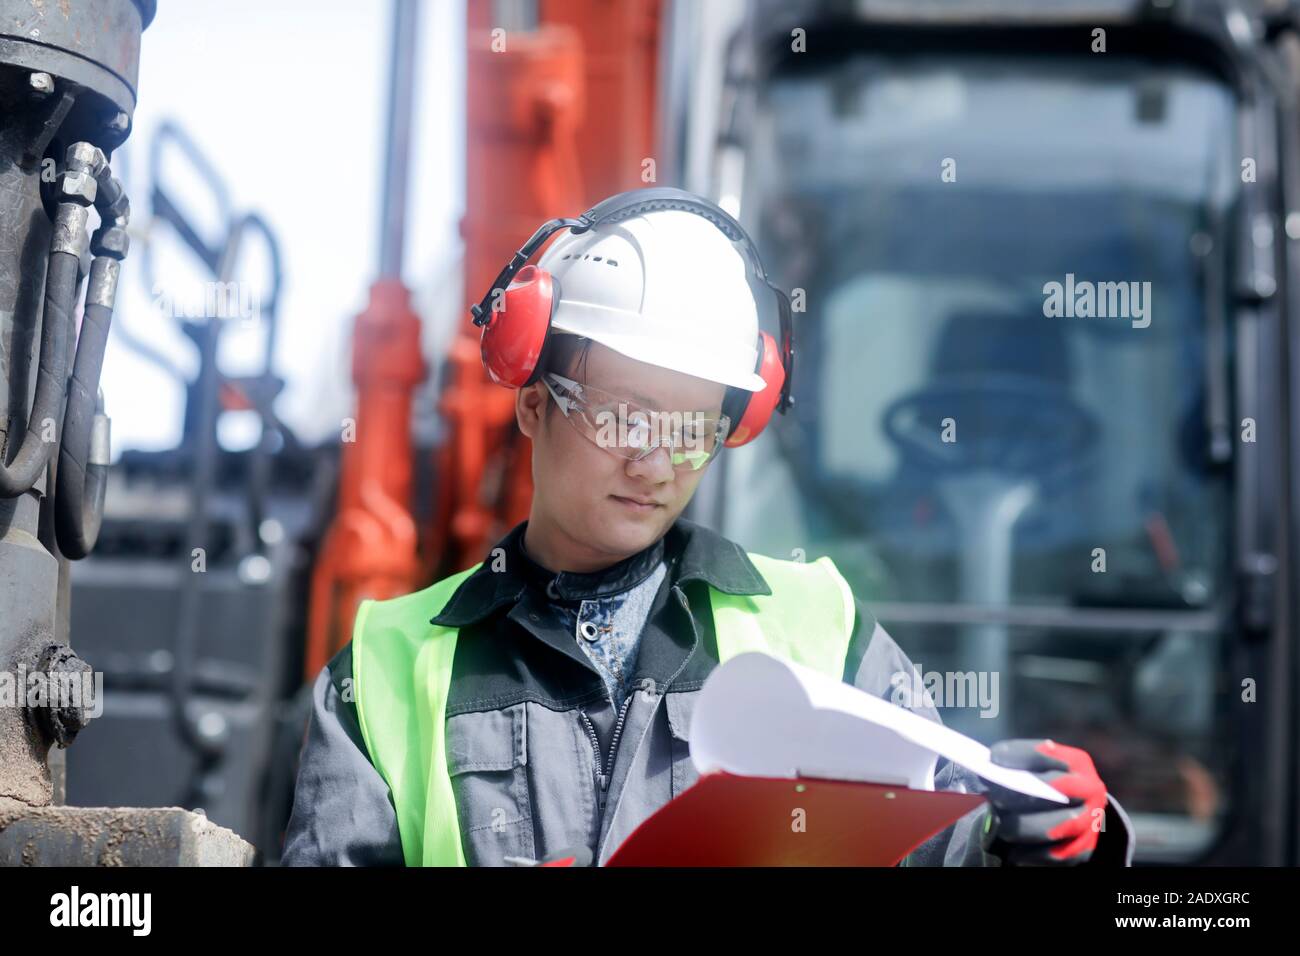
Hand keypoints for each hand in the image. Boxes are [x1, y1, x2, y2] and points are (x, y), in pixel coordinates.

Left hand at [981, 738, 1107, 865]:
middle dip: (1024, 792)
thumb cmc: (1043, 786)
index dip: (1020, 755)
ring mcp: (1091, 819)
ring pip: (1062, 824)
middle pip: (1060, 788)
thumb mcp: (1034, 771)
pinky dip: (1036, 855)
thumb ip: (1015, 769)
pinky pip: (1063, 854)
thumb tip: (988, 773)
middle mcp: (1090, 788)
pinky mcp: (1085, 847)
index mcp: (1076, 762)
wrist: (1074, 811)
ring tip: (1003, 828)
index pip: (1047, 753)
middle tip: (996, 799)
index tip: (993, 759)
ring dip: (1028, 827)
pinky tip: (1016, 853)